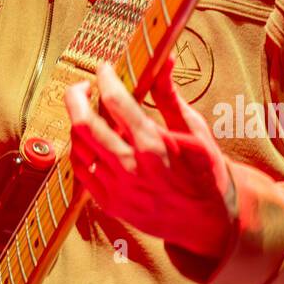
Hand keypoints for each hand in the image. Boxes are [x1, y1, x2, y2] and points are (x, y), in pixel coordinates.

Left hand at [65, 55, 237, 262]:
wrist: (208, 224)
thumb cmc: (205, 173)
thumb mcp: (195, 130)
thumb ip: (170, 95)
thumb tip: (165, 59)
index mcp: (155, 145)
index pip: (116, 101)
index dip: (105, 77)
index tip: (105, 68)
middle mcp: (131, 168)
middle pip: (83, 124)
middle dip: (76, 95)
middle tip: (84, 86)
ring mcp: (117, 189)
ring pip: (77, 146)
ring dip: (77, 122)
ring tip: (88, 112)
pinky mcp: (110, 204)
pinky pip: (79, 171)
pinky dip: (79, 149)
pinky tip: (90, 140)